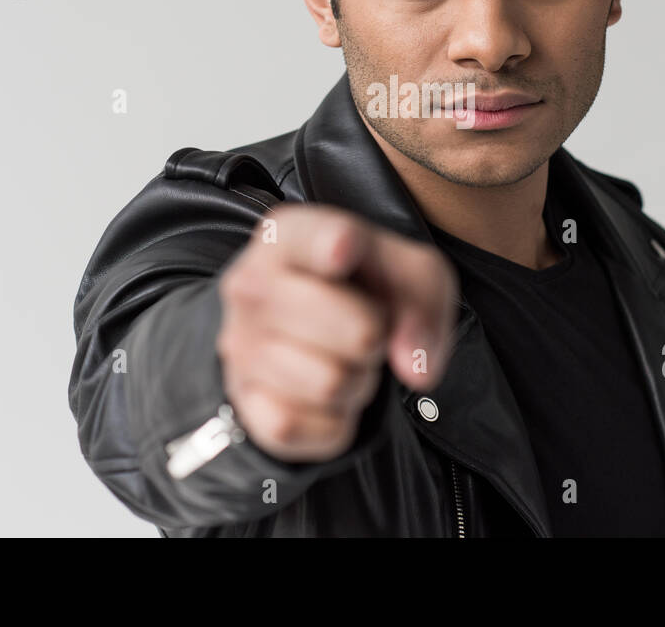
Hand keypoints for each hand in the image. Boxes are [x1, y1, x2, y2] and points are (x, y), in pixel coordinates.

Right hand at [215, 203, 457, 461]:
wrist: (320, 329)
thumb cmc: (366, 289)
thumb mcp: (412, 273)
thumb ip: (425, 305)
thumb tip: (416, 369)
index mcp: (288, 236)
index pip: (314, 239)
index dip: (338, 246)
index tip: (343, 252)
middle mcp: (251, 286)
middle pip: (358, 332)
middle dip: (379, 338)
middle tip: (367, 329)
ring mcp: (240, 347)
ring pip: (333, 384)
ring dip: (357, 381)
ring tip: (343, 357)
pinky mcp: (246, 404)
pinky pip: (310, 427)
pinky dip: (333, 420)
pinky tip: (323, 392)